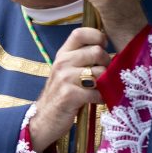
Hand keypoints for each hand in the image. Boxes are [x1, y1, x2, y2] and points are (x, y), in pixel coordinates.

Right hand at [29, 27, 109, 152]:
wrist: (44, 119)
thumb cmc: (62, 93)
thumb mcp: (66, 71)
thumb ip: (81, 58)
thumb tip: (106, 48)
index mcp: (62, 54)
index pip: (80, 33)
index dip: (97, 36)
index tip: (102, 47)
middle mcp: (62, 62)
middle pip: (97, 52)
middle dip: (107, 64)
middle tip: (103, 75)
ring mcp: (64, 78)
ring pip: (100, 72)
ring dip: (106, 83)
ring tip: (100, 89)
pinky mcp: (69, 95)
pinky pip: (97, 93)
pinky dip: (102, 98)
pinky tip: (96, 100)